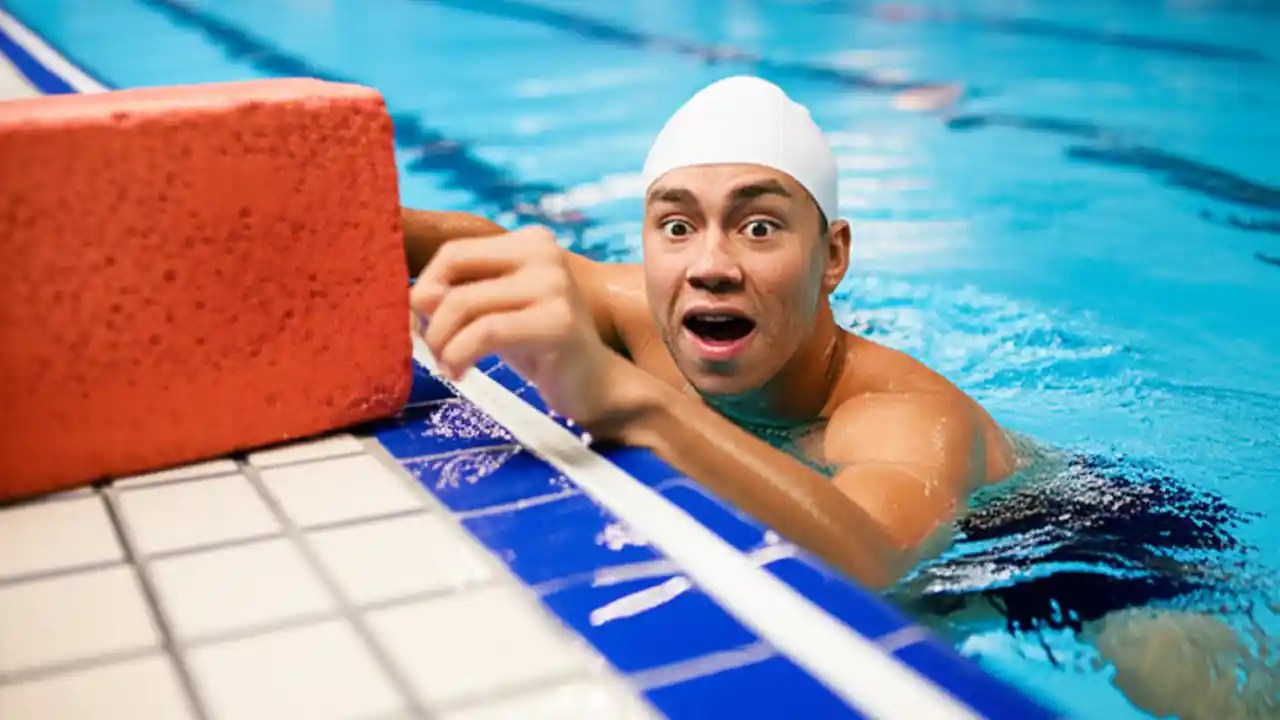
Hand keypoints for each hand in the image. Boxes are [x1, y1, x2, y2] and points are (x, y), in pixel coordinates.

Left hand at [409, 226, 625, 427]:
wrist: (594, 384)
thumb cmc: (539, 347)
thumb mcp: (494, 311)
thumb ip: (458, 294)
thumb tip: (415, 296)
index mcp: (531, 242)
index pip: (454, 252)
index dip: (424, 287)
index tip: (417, 324)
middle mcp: (545, 254)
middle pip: (454, 275)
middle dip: (431, 320)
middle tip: (433, 352)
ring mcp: (554, 286)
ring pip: (464, 305)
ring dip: (443, 343)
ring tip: (448, 366)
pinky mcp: (557, 323)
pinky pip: (485, 333)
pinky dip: (460, 355)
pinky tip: (460, 373)